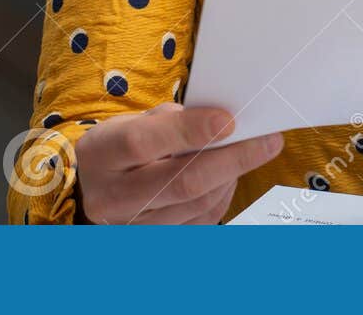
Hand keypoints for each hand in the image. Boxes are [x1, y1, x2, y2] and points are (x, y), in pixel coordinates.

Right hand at [75, 102, 284, 223]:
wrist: (95, 187)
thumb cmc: (121, 146)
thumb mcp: (132, 122)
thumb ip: (171, 120)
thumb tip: (224, 122)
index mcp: (102, 154)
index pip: (143, 143)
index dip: (189, 131)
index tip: (229, 121)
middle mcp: (112, 197)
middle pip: (180, 182)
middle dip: (232, 160)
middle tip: (268, 142)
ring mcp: (132, 226)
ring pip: (197, 205)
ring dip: (232, 177)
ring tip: (251, 153)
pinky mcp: (154, 241)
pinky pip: (201, 222)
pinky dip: (223, 197)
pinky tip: (231, 177)